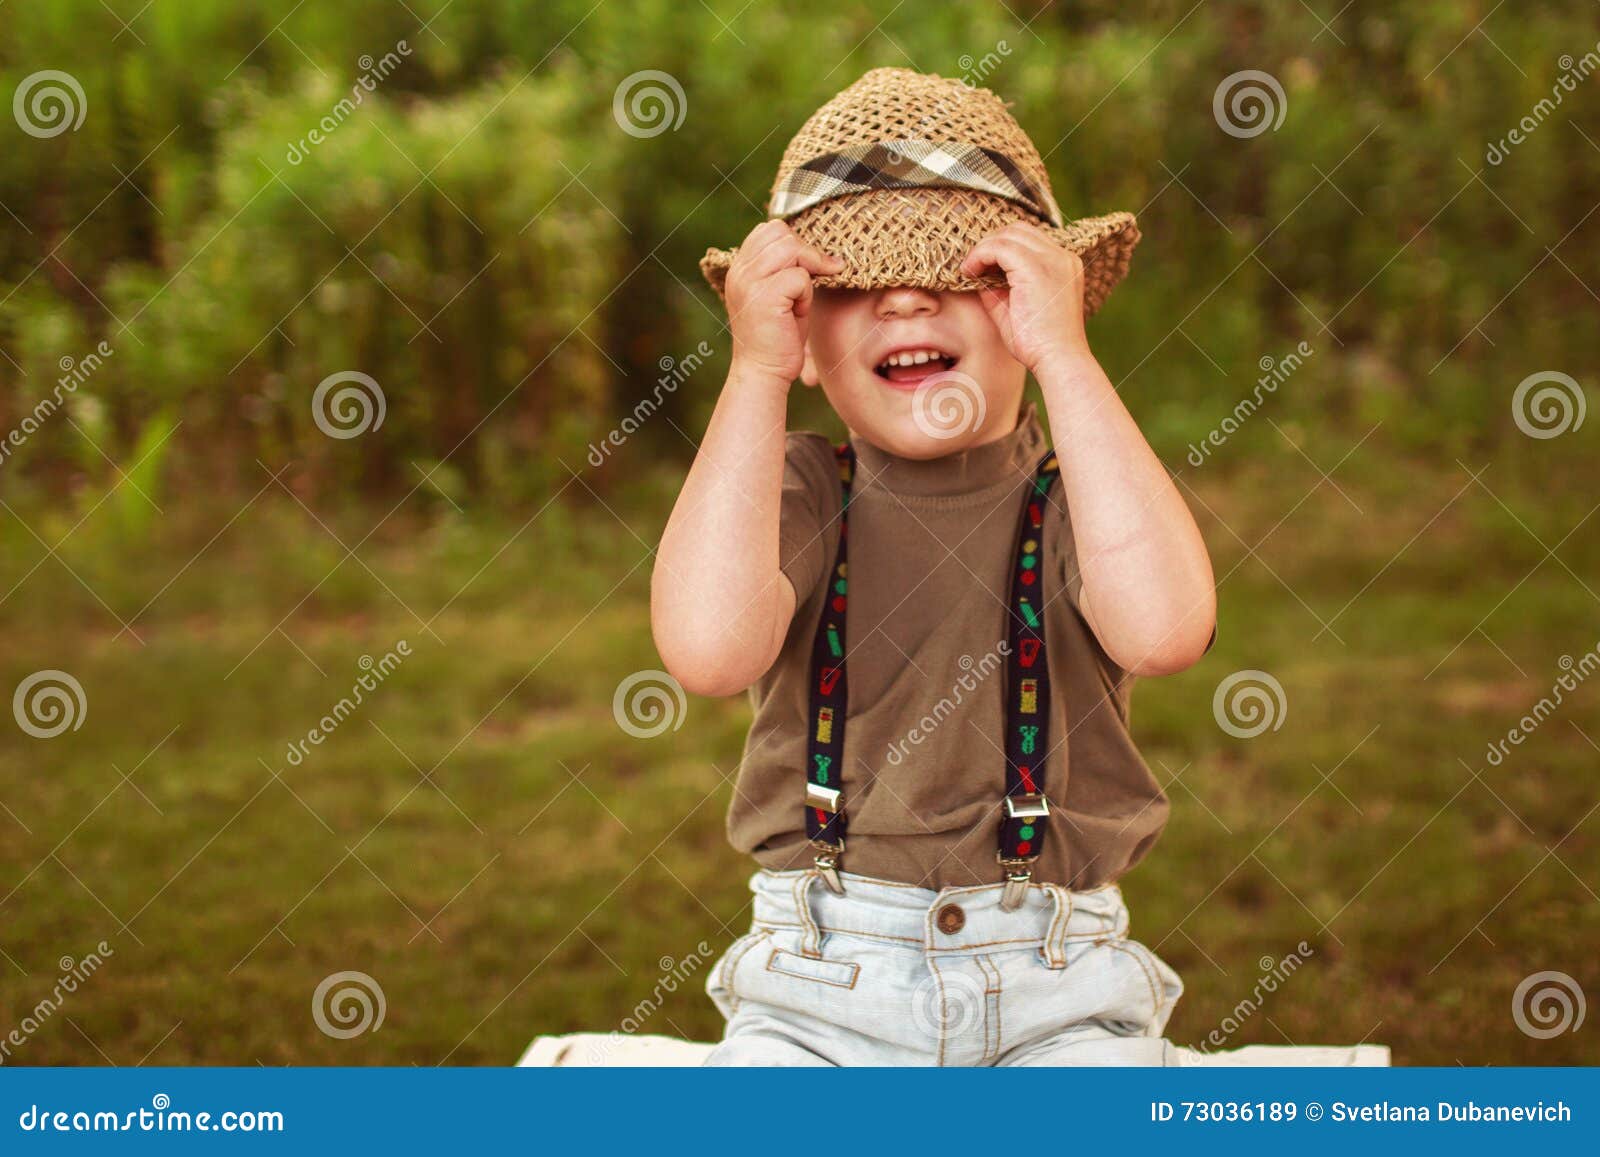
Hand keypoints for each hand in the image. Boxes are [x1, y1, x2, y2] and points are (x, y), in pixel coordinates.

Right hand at [724, 221, 843, 387]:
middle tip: (808, 284)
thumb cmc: (777, 337)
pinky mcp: (763, 296)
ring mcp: (748, 282)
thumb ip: (785, 267)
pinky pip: (799, 277)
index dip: (794, 243)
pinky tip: (796, 314)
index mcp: (740, 268)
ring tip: (799, 299)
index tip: (807, 269)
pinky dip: (806, 295)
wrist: (764, 372)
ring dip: (806, 272)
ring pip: (791, 249)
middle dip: (804, 254)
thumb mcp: (779, 294)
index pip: (769, 229)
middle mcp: (739, 271)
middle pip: (781, 232)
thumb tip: (813, 246)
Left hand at [960, 222, 1090, 372]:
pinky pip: (999, 247)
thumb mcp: (1015, 308)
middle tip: (972, 266)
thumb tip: (976, 274)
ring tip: (969, 270)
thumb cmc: (1039, 344)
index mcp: (1064, 264)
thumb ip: (998, 287)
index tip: (981, 267)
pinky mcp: (1036, 268)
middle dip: (990, 243)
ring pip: (1008, 234)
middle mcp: (1062, 256)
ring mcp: (1052, 259)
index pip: (1029, 238)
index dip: (1000, 247)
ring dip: (983, 249)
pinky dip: (980, 255)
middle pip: (1018, 229)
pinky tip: (970, 273)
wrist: (1058, 361)